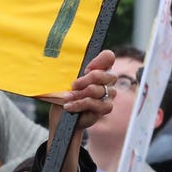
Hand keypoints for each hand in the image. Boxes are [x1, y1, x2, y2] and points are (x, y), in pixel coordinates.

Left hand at [43, 49, 116, 171]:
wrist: (62, 115)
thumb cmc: (65, 93)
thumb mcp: (65, 78)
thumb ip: (72, 69)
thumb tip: (66, 56)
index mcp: (99, 68)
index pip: (108, 57)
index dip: (99, 60)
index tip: (86, 68)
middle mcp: (108, 80)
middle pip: (105, 74)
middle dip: (86, 79)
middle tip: (73, 85)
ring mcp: (109, 94)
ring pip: (98, 90)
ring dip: (79, 94)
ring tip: (67, 98)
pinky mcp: (106, 108)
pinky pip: (96, 104)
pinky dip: (80, 105)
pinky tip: (69, 106)